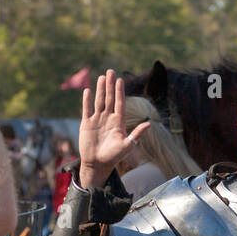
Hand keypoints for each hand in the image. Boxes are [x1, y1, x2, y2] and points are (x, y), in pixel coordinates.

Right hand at [78, 69, 150, 184]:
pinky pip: (87, 109)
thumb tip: (149, 123)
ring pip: (99, 101)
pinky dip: (87, 100)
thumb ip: (137, 134)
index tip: (120, 80)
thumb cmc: (114, 157)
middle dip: (110, 85)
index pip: (120, 103)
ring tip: (101, 77)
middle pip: (110, 98)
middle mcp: (108, 118)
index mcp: (118, 122)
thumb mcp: (127, 146)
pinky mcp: (86, 124)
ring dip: (100, 89)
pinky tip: (88, 91)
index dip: (120, 91)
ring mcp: (97, 120)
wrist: (98, 164)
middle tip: (110, 71)